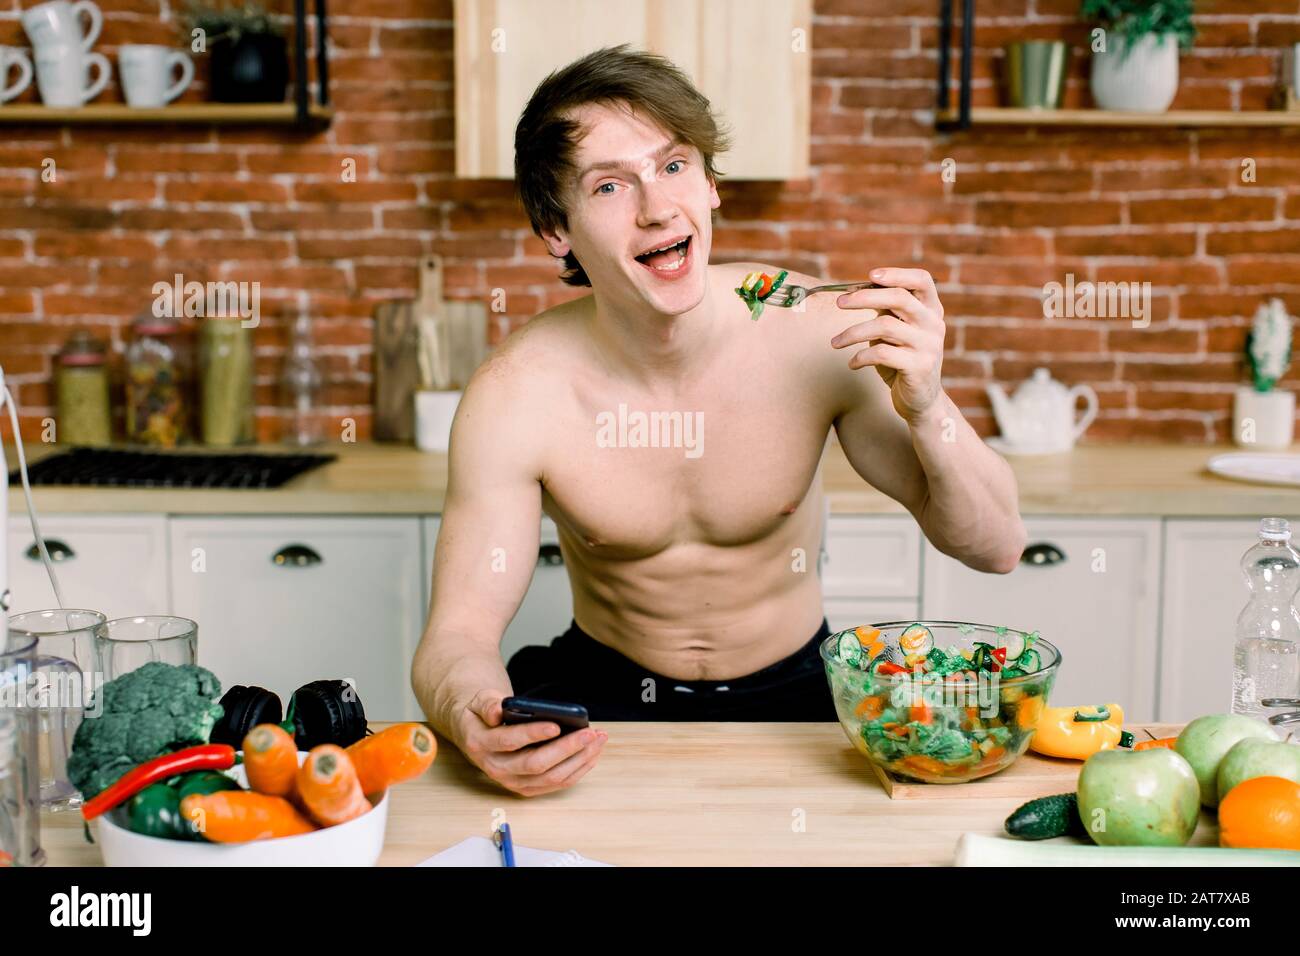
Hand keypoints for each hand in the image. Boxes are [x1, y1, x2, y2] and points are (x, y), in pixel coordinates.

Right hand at [457, 690, 607, 796]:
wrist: (477, 731)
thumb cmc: (482, 713)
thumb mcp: (478, 701)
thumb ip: (487, 704)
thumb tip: (497, 711)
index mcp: (481, 744)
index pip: (509, 741)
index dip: (533, 734)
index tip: (556, 725)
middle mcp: (496, 768)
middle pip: (535, 765)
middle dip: (566, 749)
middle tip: (590, 733)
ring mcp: (512, 781)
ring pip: (551, 778)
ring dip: (579, 760)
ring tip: (598, 739)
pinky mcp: (527, 787)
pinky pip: (556, 784)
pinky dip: (578, 769)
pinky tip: (593, 753)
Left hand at [830, 267, 945, 423]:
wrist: (921, 401)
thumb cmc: (902, 360)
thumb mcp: (896, 333)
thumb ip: (886, 312)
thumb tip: (854, 292)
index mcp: (932, 310)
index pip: (922, 280)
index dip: (897, 274)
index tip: (871, 275)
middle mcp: (934, 324)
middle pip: (899, 298)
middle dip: (865, 297)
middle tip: (839, 303)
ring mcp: (929, 345)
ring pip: (885, 326)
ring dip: (853, 332)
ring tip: (835, 342)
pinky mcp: (919, 367)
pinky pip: (882, 353)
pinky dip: (860, 356)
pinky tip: (852, 363)